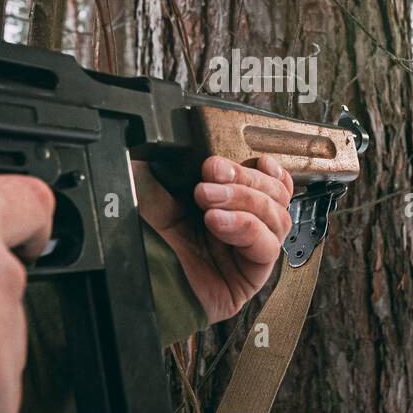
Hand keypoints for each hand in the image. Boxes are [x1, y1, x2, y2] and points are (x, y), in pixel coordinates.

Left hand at [133, 156, 294, 323]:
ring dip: (245, 200)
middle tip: (211, 175)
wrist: (135, 277)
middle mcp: (244, 226)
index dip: (260, 166)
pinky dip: (246, 227)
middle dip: (245, 179)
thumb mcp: (152, 186)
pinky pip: (268, 246)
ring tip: (207, 200)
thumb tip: (176, 135)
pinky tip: (217, 222)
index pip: (268, 180)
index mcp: (229, 202)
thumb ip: (169, 159)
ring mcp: (250, 252)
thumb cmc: (143, 236)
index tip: (235, 157)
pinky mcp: (252, 276)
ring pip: (277, 217)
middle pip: (275, 194)